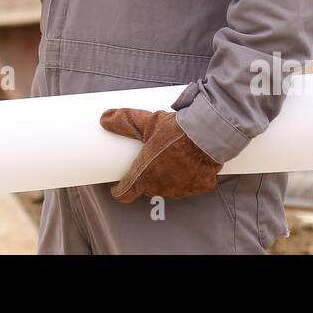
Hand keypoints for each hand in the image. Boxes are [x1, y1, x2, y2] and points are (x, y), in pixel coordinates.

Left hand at [99, 108, 221, 202]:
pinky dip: (190, 177)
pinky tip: (191, 164)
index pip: (124, 193)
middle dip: (146, 177)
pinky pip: (191, 184)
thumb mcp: (145, 123)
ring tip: (170, 159)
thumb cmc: (174, 131)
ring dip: (167, 178)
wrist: (207, 135)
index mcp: (143, 176)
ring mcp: (181, 190)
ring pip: (169, 187)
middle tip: (148, 161)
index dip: (119, 191)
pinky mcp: (200, 187)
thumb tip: (104, 118)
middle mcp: (161, 188)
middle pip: (148, 188)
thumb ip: (124, 121)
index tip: (117, 187)